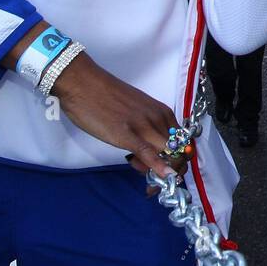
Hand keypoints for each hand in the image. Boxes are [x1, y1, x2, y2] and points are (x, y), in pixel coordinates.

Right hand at [49, 53, 183, 181]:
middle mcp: (158, 118)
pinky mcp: (126, 134)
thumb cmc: (106, 96)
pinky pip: (147, 152)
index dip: (178, 162)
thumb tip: (151, 157)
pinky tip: (162, 179)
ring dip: (160, 174)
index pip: (183, 143)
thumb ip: (147, 132)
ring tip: (144, 179)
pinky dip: (158, 167)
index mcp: (162, 112)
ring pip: (166, 155)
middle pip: (178, 152)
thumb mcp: (136, 113)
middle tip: (153, 183)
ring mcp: (143, 126)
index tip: (166, 174)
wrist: (83, 82)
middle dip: (171, 172)